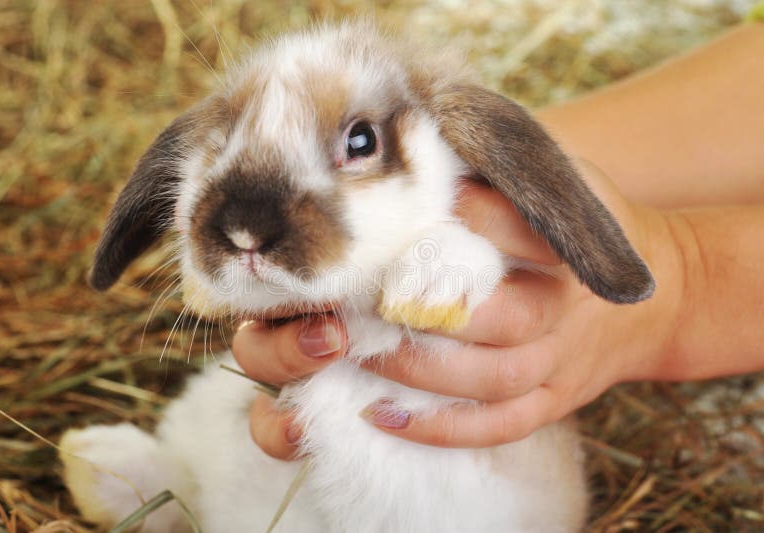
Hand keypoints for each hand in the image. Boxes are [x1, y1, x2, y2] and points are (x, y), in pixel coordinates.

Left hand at [235, 161, 682, 457]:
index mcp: (570, 248)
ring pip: (493, 379)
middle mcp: (566, 309)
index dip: (472, 216)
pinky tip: (383, 415)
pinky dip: (442, 429)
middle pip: (505, 318)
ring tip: (358, 354)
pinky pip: (500, 425)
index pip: (522, 230)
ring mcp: (561, 362)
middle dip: (432, 312)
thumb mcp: (567, 184)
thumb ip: (508, 175)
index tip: (421, 205)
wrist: (660, 298)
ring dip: (420, 372)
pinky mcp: (553, 400)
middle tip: (364, 298)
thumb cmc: (590, 230)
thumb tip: (427, 148)